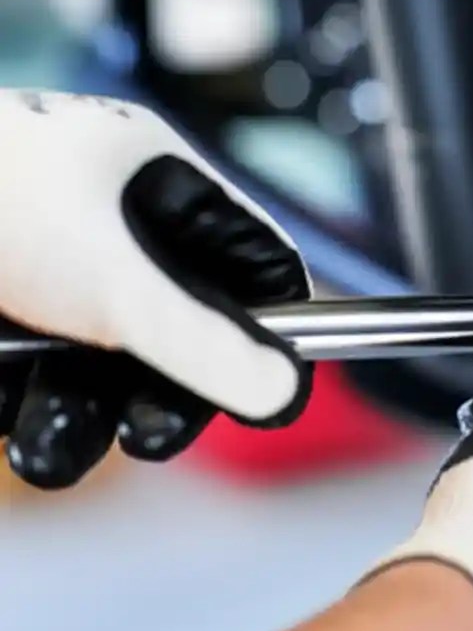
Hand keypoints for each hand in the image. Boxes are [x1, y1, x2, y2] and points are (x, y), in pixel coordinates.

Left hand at [0, 90, 311, 487]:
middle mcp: (106, 227)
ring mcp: (46, 273)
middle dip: (158, 393)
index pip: (253, 263)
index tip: (269, 391)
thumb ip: (204, 343)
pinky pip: (38, 381)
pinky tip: (1, 406)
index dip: (272, 328)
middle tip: (149, 430)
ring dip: (80, 418)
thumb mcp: (110, 284)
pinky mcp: (1, 319)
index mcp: (153, 185)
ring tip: (46, 446)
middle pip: (181, 332)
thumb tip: (285, 391)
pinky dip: (21, 408)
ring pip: (104, 368)